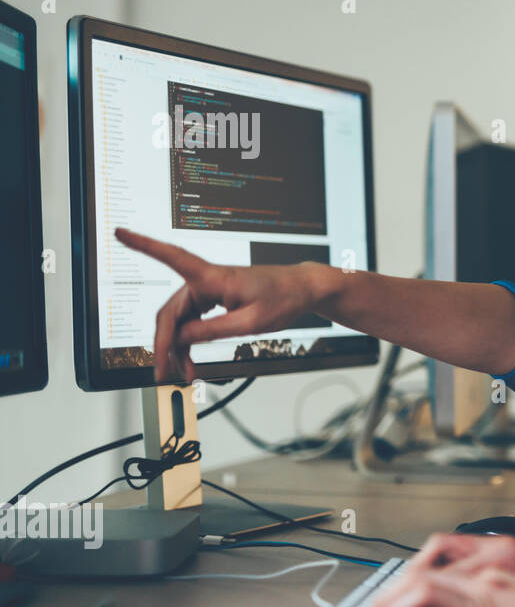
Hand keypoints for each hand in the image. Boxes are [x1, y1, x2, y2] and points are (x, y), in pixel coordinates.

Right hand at [114, 227, 329, 381]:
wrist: (302, 290)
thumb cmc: (283, 298)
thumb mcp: (252, 322)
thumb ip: (214, 330)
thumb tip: (182, 338)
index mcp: (214, 277)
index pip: (172, 256)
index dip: (143, 244)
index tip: (119, 232)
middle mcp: (207, 280)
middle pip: (171, 311)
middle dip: (164, 344)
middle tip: (162, 373)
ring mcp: (209, 289)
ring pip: (179, 321)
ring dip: (178, 348)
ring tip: (182, 375)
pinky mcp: (213, 298)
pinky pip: (192, 321)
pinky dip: (189, 342)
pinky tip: (189, 361)